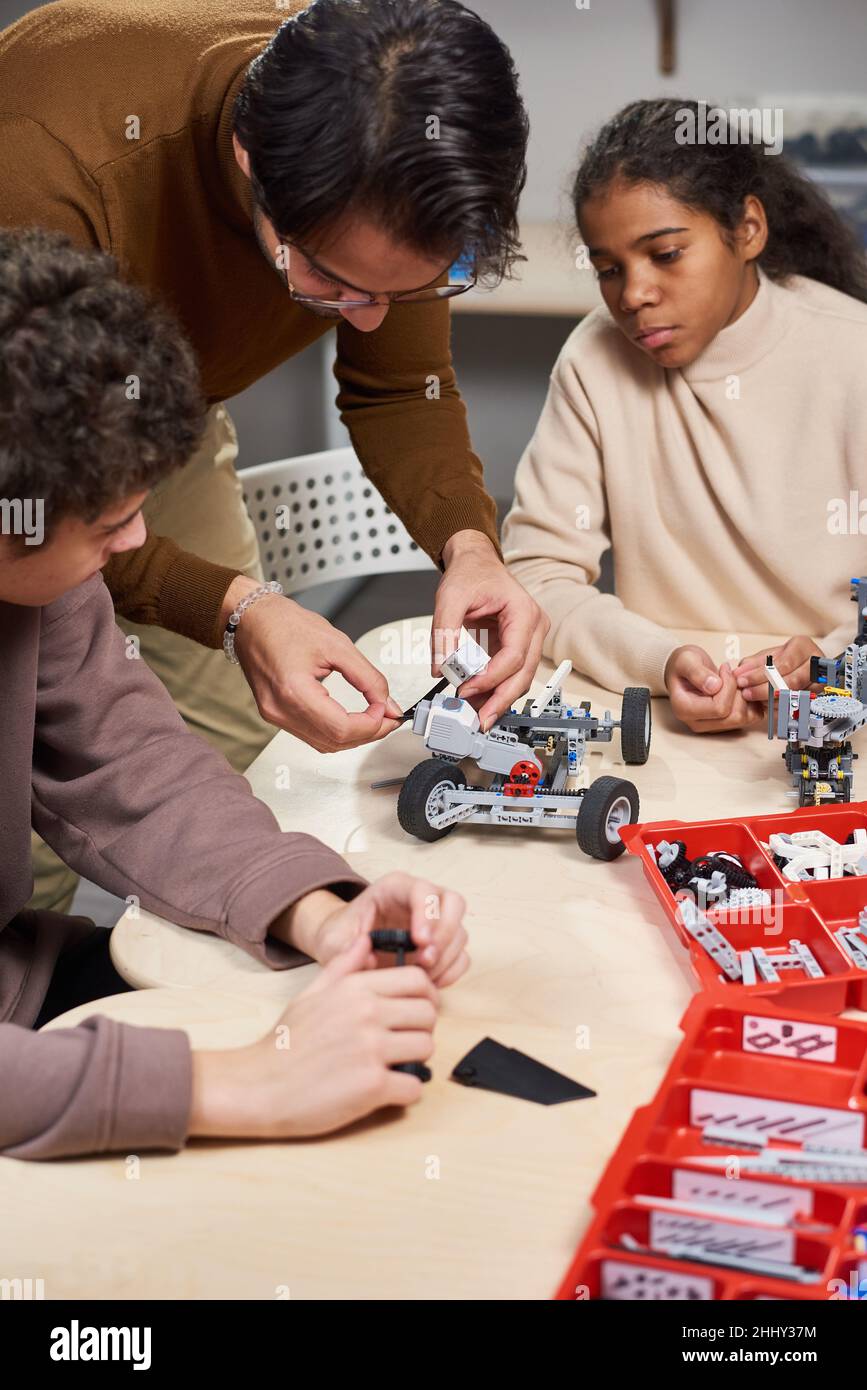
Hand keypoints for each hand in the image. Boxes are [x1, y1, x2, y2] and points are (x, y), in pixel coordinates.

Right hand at [189, 928, 438, 1138]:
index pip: (417, 979)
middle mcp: (367, 1013)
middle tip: (402, 1043)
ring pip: (426, 1048)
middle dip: (421, 1029)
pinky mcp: (373, 1087)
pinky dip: (405, 1092)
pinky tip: (385, 1092)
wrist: (257, 1086)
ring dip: (415, 1061)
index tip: (413, 1012)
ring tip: (392, 1067)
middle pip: (429, 1013)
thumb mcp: (311, 994)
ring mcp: (372, 1050)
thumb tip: (366, 940)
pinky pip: (415, 1086)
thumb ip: (343, 966)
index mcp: (355, 988)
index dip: (423, 996)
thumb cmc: (284, 1043)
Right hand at [223, 576, 402, 751]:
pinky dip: (336, 732)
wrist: (253, 620)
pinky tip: (352, 720)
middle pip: (335, 741)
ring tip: (375, 718)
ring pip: (325, 744)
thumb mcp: (338, 645)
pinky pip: (312, 736)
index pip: (341, 728)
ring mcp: (275, 716)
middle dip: (369, 732)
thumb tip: (387, 703)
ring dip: (355, 736)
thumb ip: (368, 678)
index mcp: (293, 690)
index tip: (387, 709)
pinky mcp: (276, 715)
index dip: (371, 724)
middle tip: (389, 717)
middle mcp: (280, 710)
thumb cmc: (285, 625)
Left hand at [273, 872, 469, 987]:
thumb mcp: (334, 939)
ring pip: (460, 931)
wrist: (344, 946)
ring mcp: (435, 922)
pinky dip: (450, 971)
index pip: (423, 890)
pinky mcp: (441, 945)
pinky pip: (461, 956)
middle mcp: (421, 900)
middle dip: (445, 934)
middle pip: (454, 903)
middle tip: (426, 960)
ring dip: (446, 957)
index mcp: (394, 888)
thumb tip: (372, 959)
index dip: (427, 913)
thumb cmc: (341, 936)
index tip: (420, 941)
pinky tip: (430, 982)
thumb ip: (347, 948)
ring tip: (422, 976)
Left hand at [433, 531, 549, 730]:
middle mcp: (533, 628)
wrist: (477, 563)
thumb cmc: (471, 573)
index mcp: (524, 612)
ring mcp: (528, 639)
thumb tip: (440, 669)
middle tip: (479, 720)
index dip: (492, 678)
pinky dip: (493, 690)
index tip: (468, 689)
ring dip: (497, 699)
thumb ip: (444, 634)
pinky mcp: (516, 648)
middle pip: (524, 674)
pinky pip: (509, 675)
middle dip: (500, 700)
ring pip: (519, 680)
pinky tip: (477, 702)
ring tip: (474, 715)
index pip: (514, 655)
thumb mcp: (450, 598)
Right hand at [664, 644, 765, 732]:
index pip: (719, 708)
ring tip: (734, 681)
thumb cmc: (683, 665)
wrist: (684, 669)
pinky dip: (750, 703)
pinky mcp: (723, 724)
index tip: (724, 669)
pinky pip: (748, 719)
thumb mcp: (686, 660)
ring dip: (744, 697)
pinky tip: (739, 688)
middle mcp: (697, 723)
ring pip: (742, 719)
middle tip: (731, 675)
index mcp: (685, 710)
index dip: (728, 687)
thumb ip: (697, 673)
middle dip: (738, 693)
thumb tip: (713, 687)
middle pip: (733, 717)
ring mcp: (711, 726)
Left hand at [732, 636, 822, 701]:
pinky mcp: (816, 698)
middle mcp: (816, 665)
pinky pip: (795, 707)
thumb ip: (752, 663)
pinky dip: (778, 708)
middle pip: (791, 682)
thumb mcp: (768, 655)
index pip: (783, 664)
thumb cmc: (784, 658)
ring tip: (753, 698)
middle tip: (746, 693)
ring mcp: (819, 683)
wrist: (803, 665)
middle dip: (764, 690)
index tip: (743, 680)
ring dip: (770, 700)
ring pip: (794, 697)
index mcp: (804, 647)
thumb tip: (738, 673)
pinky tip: (765, 704)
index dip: (761, 675)